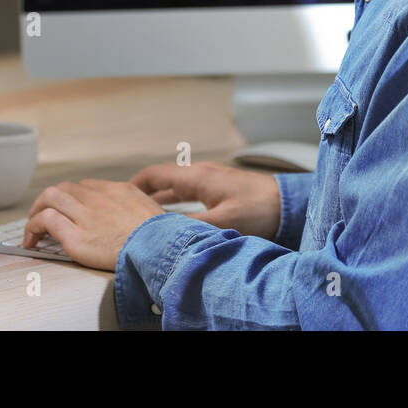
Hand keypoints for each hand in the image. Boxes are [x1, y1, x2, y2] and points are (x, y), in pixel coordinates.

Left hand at [21, 179, 166, 270]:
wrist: (161, 249)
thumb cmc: (162, 238)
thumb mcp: (154, 213)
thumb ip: (140, 211)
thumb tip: (139, 220)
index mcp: (120, 190)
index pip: (87, 187)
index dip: (74, 198)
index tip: (70, 209)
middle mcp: (99, 197)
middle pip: (65, 188)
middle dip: (50, 200)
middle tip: (44, 215)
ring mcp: (86, 214)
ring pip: (50, 198)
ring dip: (36, 211)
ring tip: (33, 226)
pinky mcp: (75, 235)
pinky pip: (46, 221)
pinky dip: (33, 227)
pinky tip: (31, 239)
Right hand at [128, 160, 281, 239]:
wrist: (290, 203)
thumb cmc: (260, 209)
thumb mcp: (222, 222)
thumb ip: (191, 227)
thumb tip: (163, 234)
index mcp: (197, 176)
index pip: (155, 175)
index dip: (134, 185)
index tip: (117, 197)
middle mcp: (201, 173)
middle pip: (163, 180)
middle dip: (143, 193)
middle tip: (124, 208)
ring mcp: (211, 179)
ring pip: (176, 187)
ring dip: (159, 199)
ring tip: (142, 213)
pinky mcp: (221, 189)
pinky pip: (189, 193)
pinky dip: (175, 202)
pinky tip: (174, 216)